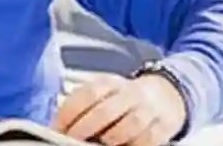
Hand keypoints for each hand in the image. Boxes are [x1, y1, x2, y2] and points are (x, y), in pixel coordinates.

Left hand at [52, 73, 186, 145]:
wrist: (165, 95)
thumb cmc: (125, 99)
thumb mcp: (104, 93)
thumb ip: (83, 106)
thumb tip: (58, 126)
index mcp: (110, 83)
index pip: (87, 94)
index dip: (70, 112)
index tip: (58, 128)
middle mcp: (129, 94)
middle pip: (105, 111)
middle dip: (85, 128)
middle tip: (72, 140)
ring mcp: (148, 110)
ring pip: (129, 125)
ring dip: (110, 139)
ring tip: (99, 144)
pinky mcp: (163, 126)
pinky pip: (149, 139)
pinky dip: (134, 145)